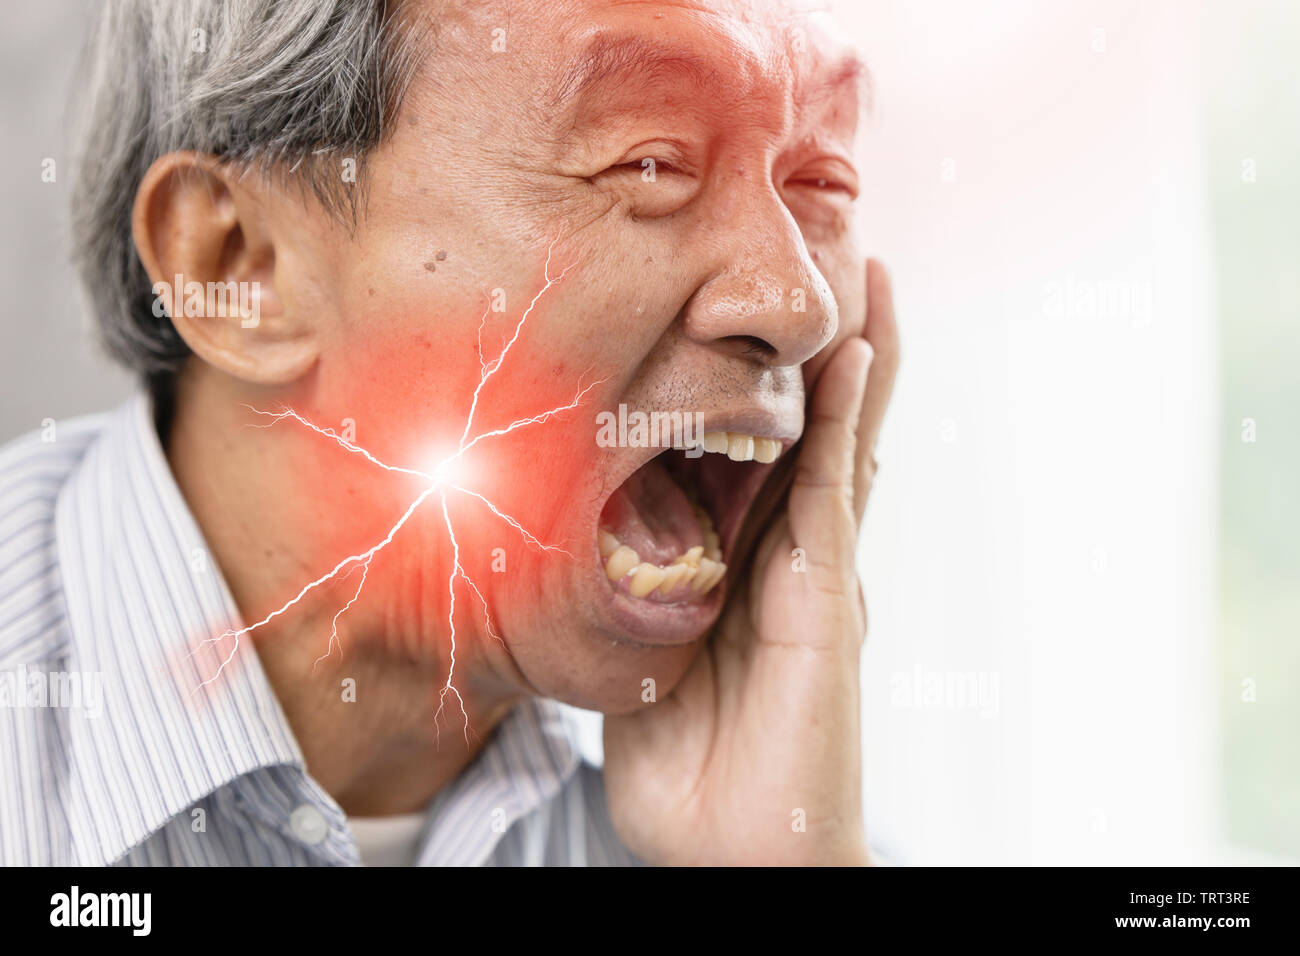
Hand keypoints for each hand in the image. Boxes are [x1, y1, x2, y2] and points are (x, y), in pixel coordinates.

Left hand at [603, 260, 899, 865]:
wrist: (733, 850)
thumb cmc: (688, 768)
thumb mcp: (641, 662)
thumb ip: (631, 602)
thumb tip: (584, 554)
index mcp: (750, 569)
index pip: (771, 458)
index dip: (779, 388)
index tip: (765, 316)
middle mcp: (794, 559)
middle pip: (823, 434)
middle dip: (835, 351)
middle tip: (843, 263)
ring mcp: (817, 576)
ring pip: (843, 445)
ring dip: (858, 360)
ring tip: (867, 279)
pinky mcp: (825, 602)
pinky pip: (834, 495)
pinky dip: (846, 423)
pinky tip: (852, 360)